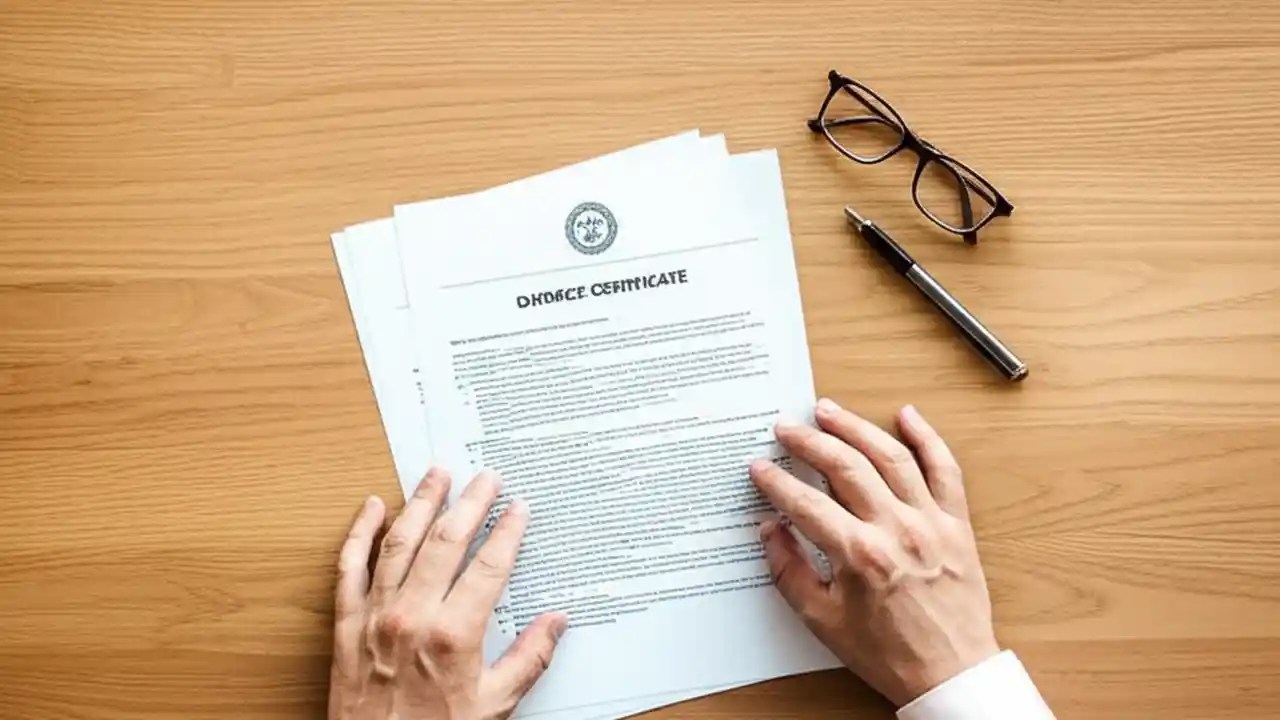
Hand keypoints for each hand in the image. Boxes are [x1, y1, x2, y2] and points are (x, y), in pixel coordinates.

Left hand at [329, 468, 567, 719]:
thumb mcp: (494, 705)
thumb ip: (528, 660)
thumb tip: (556, 623)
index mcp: (453, 635)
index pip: (489, 566)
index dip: (507, 531)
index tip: (518, 509)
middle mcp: (411, 616)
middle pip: (446, 542)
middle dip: (469, 504)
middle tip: (485, 478)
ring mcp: (374, 616)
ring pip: (399, 543)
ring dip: (419, 503)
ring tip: (436, 475)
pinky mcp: (345, 624)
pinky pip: (349, 567)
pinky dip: (360, 533)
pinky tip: (371, 507)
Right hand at [750, 399, 999, 707]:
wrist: (951, 673)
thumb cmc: (888, 654)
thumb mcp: (822, 621)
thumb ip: (789, 571)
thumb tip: (769, 529)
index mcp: (859, 555)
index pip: (805, 502)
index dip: (776, 481)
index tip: (759, 467)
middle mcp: (896, 529)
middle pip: (845, 467)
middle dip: (809, 442)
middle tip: (786, 428)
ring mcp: (930, 522)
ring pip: (891, 457)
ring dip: (856, 427)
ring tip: (828, 411)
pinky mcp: (957, 524)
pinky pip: (945, 470)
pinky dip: (928, 439)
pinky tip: (907, 416)